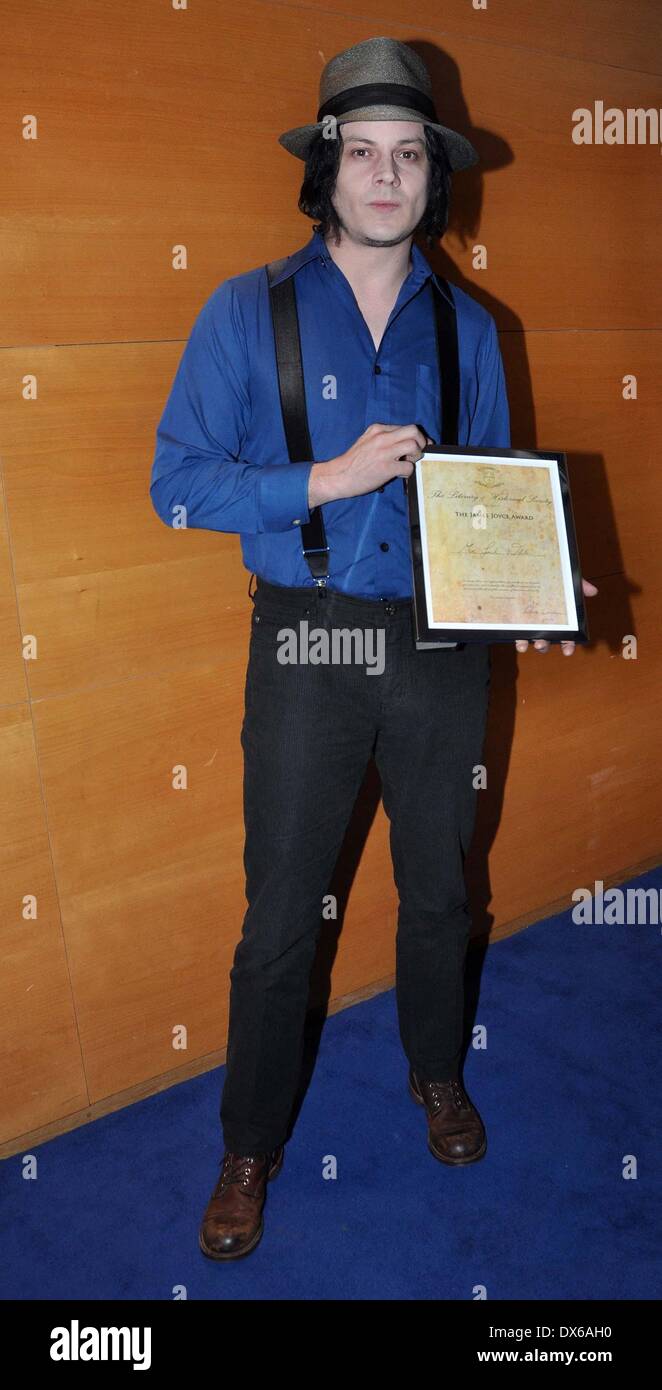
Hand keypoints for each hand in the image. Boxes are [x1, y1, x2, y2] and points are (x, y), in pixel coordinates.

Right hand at [309, 423, 433, 505]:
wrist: (339, 476)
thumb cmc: (353, 462)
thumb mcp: (367, 442)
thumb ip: (384, 439)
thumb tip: (405, 443)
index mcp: (377, 429)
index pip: (406, 427)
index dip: (417, 437)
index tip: (419, 445)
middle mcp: (382, 437)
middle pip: (414, 431)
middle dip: (422, 442)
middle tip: (418, 452)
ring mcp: (384, 452)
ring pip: (414, 446)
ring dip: (416, 456)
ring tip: (408, 462)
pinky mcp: (386, 467)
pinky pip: (408, 467)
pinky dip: (408, 472)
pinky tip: (399, 474)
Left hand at [515, 577, 597, 654]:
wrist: (525, 565)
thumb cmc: (550, 575)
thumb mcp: (566, 579)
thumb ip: (579, 585)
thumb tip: (592, 591)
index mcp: (558, 618)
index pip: (565, 636)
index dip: (567, 645)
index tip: (567, 651)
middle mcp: (542, 623)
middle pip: (545, 641)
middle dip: (543, 646)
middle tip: (540, 644)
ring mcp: (527, 621)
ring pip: (527, 639)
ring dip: (525, 644)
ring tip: (523, 645)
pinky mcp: (513, 617)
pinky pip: (511, 628)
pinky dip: (511, 633)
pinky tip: (509, 634)